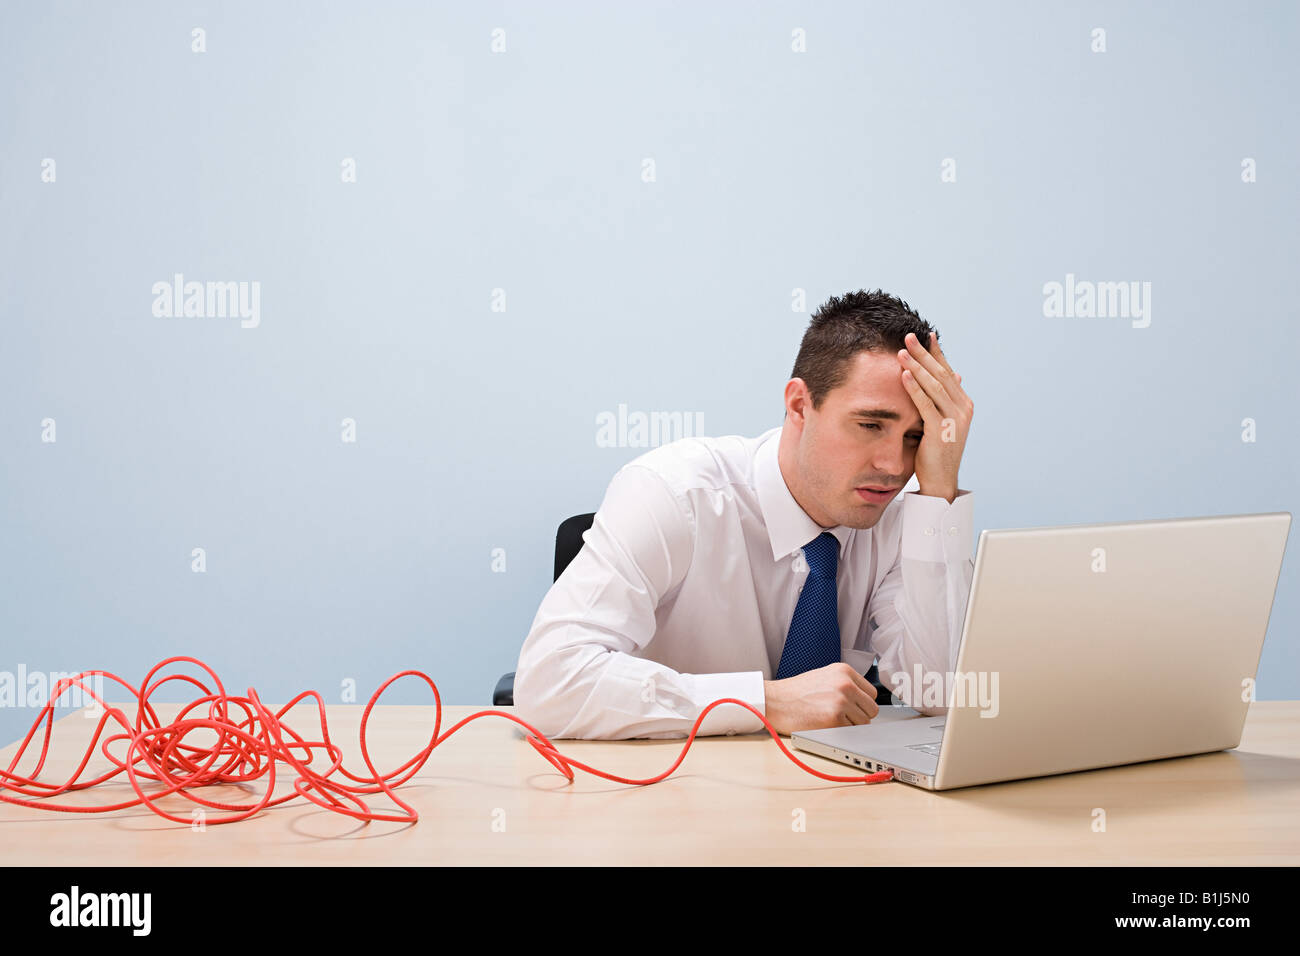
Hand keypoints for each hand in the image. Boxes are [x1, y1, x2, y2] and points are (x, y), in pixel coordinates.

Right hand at [763, 663, 878, 735]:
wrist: (774, 700)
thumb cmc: (795, 691)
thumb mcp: (824, 676)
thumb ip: (845, 684)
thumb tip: (864, 702)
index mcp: (844, 671)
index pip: (872, 694)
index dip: (862, 703)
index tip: (853, 708)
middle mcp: (845, 684)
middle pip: (871, 710)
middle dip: (859, 716)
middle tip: (841, 716)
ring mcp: (841, 701)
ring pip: (863, 724)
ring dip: (850, 726)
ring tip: (829, 719)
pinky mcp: (834, 719)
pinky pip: (850, 733)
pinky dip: (840, 733)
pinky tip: (824, 725)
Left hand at [896, 331, 972, 501]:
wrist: (940, 481)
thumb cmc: (936, 452)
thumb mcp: (941, 421)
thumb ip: (942, 400)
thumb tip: (952, 376)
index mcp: (963, 404)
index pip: (948, 372)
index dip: (936, 353)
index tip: (926, 335)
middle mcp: (962, 408)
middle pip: (941, 374)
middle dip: (924, 353)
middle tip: (908, 336)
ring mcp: (954, 419)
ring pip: (934, 385)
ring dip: (917, 366)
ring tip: (901, 351)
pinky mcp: (940, 430)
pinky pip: (925, 404)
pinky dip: (914, 387)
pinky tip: (904, 374)